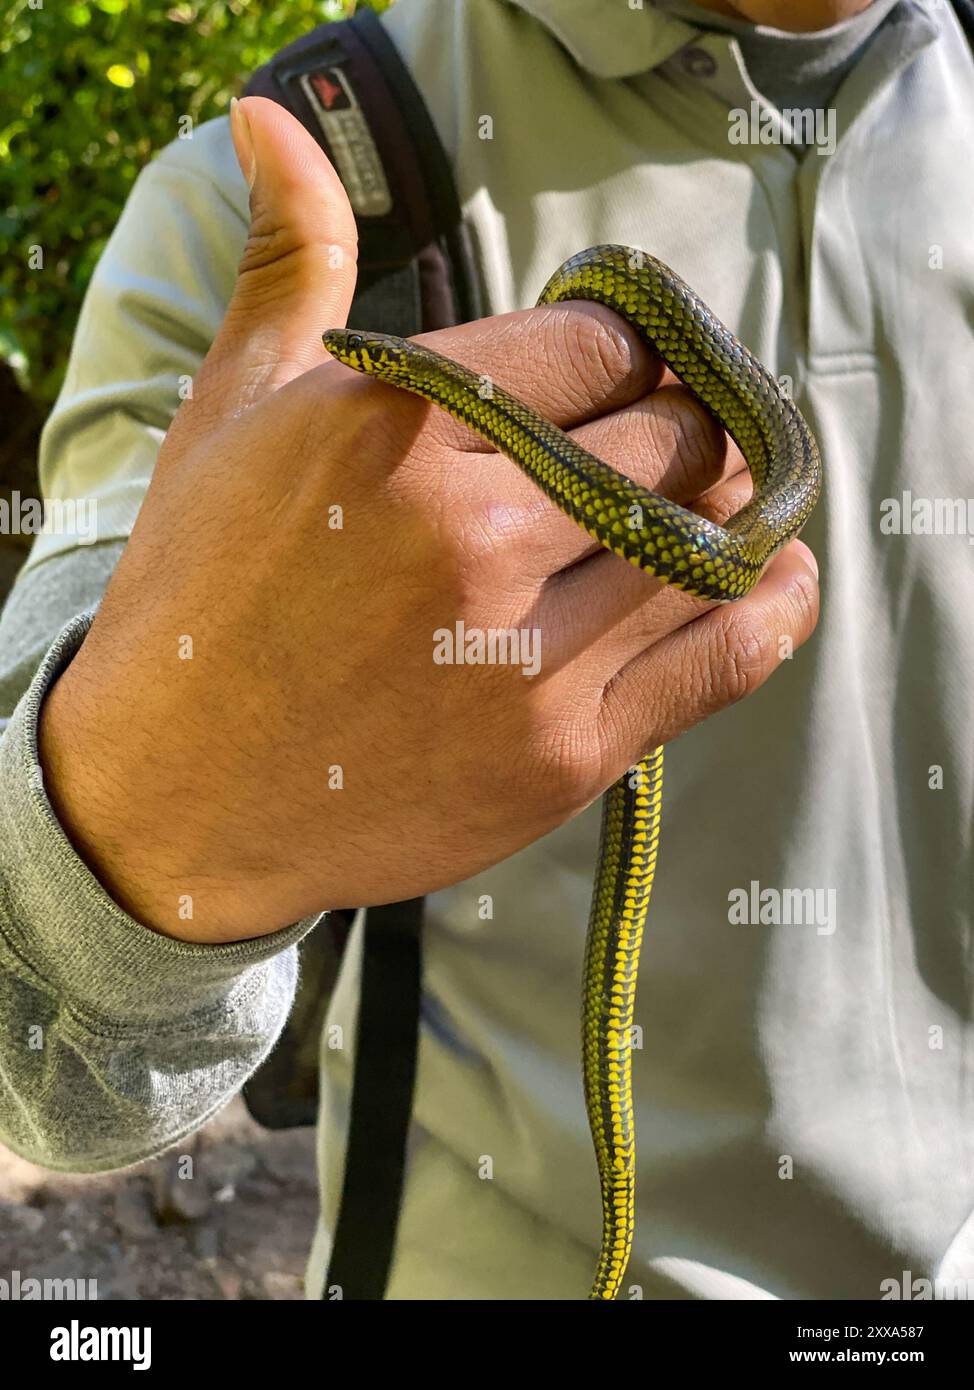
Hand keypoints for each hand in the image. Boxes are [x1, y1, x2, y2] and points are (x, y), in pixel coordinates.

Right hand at [39, 97, 818, 942]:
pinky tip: (781, 579)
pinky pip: (721, 659)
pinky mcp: (560, 753)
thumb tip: (267, 118)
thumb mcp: (229, 416)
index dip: (627, 352)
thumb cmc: (200, 598)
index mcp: (394, 427)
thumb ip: (286, 263)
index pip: (598, 346)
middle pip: (670, 438)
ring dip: (737, 510)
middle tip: (670, 439)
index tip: (618, 374)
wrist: (172, 796)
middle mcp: (470, 532)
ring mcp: (523, 653)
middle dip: (685, 428)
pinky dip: (775, 610)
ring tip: (723, 498)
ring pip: (710, 542)